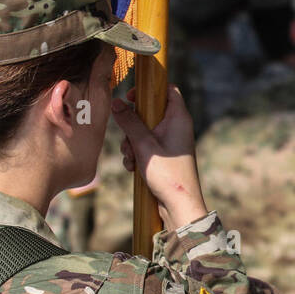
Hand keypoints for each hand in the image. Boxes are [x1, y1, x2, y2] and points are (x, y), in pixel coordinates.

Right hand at [111, 85, 208, 229]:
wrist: (179, 204)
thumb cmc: (168, 173)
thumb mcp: (143, 144)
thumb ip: (129, 121)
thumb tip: (116, 102)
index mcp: (178, 118)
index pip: (168, 90)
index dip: (149, 89)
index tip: (132, 96)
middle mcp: (177, 127)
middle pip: (150, 112)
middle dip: (132, 125)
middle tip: (128, 138)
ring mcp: (171, 142)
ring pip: (144, 131)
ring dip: (132, 143)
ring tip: (132, 158)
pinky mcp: (164, 156)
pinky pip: (146, 147)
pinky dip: (137, 154)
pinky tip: (133, 167)